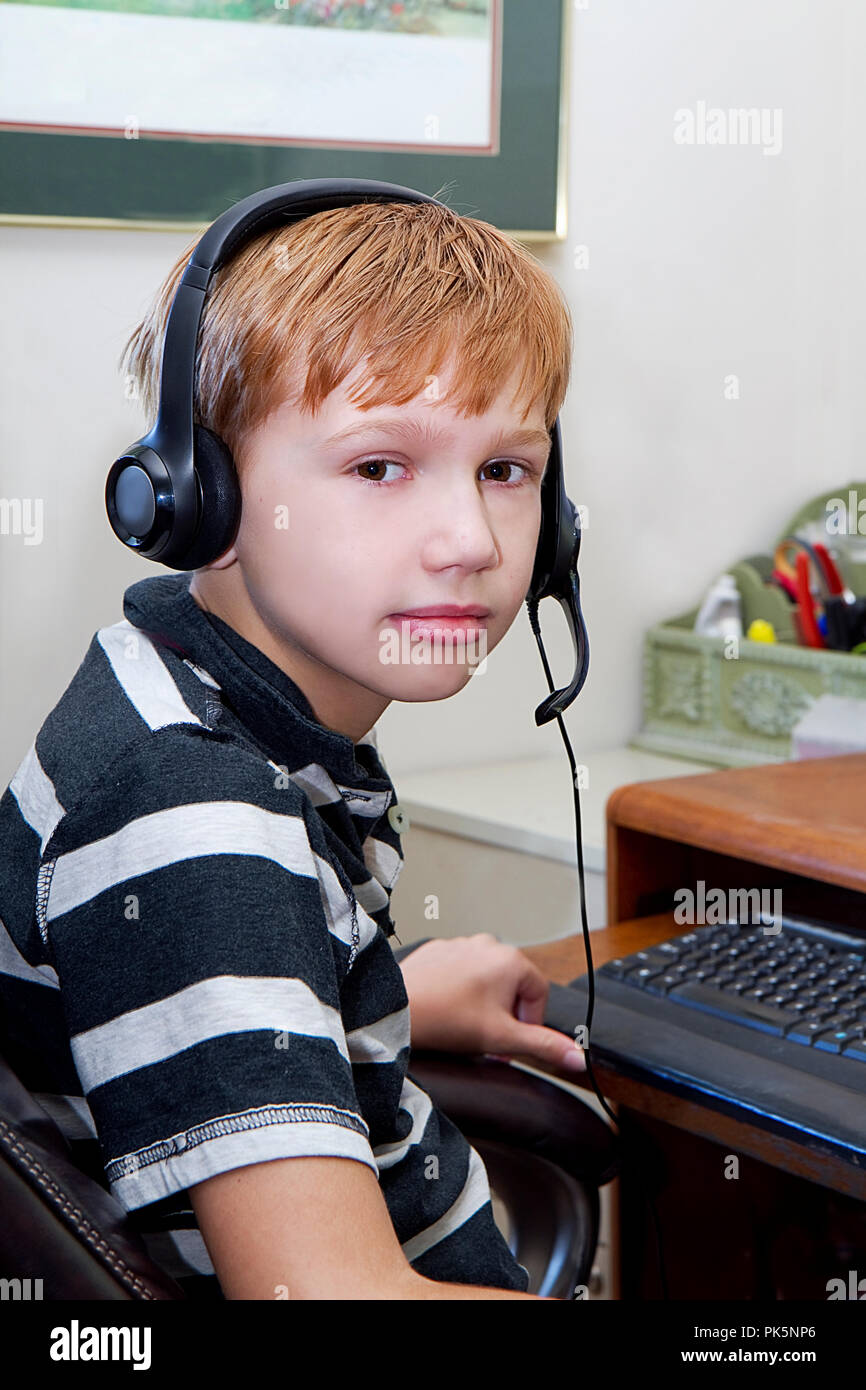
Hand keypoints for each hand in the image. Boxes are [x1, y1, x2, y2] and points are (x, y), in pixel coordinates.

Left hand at [397, 934, 585, 1079]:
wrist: (398, 1009)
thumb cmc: (447, 1020)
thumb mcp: (502, 1038)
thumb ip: (543, 1046)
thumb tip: (577, 1057)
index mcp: (511, 960)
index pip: (538, 994)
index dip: (529, 1024)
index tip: (510, 1043)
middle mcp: (489, 944)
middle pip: (513, 986)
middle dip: (506, 1015)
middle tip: (487, 1038)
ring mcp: (462, 944)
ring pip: (486, 979)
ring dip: (484, 1003)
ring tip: (465, 1026)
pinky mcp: (439, 949)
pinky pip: (461, 972)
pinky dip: (460, 991)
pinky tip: (448, 1010)